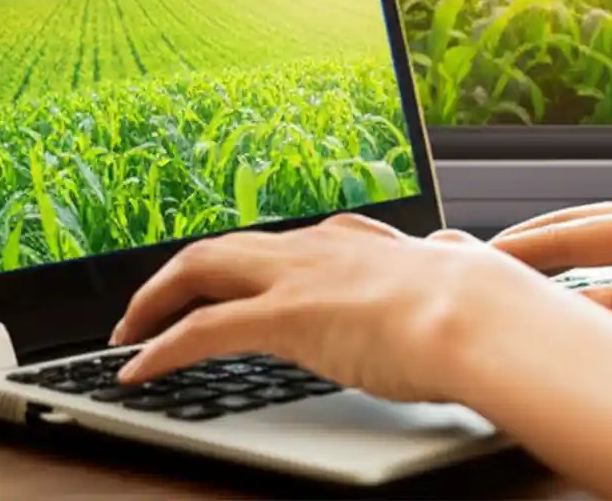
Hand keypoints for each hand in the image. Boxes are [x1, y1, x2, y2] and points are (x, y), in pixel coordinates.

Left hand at [110, 214, 562, 400]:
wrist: (482, 319)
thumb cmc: (482, 305)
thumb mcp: (459, 271)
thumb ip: (445, 259)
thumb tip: (454, 250)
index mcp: (355, 241)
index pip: (279, 246)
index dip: (243, 266)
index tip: (228, 282)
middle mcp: (316, 248)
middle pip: (224, 248)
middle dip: (178, 276)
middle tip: (149, 307)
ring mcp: (296, 278)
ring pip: (199, 272)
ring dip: (155, 302)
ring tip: (129, 332)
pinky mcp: (282, 317)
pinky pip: (201, 330)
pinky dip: (161, 348)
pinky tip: (137, 369)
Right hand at [491, 196, 611, 349]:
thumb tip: (575, 310)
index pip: (573, 238)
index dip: (523, 250)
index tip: (481, 258)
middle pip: (585, 223)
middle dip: (536, 237)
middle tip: (493, 254)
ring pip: (610, 232)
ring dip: (567, 244)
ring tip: (536, 261)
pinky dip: (601, 257)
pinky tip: (606, 275)